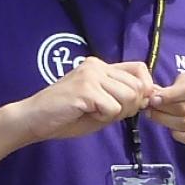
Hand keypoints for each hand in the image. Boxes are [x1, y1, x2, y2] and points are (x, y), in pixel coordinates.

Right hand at [14, 56, 151, 142]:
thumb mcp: (101, 105)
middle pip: (138, 86)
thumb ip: (123, 99)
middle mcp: (97, 65)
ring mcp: (91, 75)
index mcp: (101, 66)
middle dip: (129, 107)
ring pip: (128, 97)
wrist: (34, 119)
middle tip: (106, 113)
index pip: (139, 69)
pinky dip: (103, 118)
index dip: (144, 89)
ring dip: (115, 113)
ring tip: (94, 112)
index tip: (133, 106)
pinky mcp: (85, 89)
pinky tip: (86, 114)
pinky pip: (113, 108)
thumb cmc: (66, 115)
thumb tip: (150, 97)